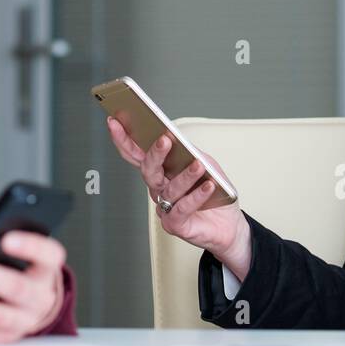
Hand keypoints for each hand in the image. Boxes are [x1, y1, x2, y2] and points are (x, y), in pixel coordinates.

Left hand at [0, 231, 65, 343]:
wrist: (31, 301)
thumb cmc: (19, 266)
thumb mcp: (21, 253)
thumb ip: (6, 243)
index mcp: (46, 270)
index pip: (48, 255)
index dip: (30, 247)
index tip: (6, 238)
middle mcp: (40, 298)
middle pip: (17, 288)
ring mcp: (22, 322)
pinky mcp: (3, 339)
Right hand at [105, 116, 250, 277]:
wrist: (229, 223)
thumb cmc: (215, 191)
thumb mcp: (205, 163)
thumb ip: (190, 152)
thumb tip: (178, 140)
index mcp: (161, 170)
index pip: (137, 153)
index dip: (123, 138)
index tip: (115, 121)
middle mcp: (159, 188)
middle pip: (148, 169)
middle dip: (154, 154)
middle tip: (164, 140)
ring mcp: (165, 207)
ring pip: (169, 188)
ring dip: (185, 175)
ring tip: (198, 165)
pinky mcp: (175, 224)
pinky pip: (182, 208)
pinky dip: (196, 196)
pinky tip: (208, 186)